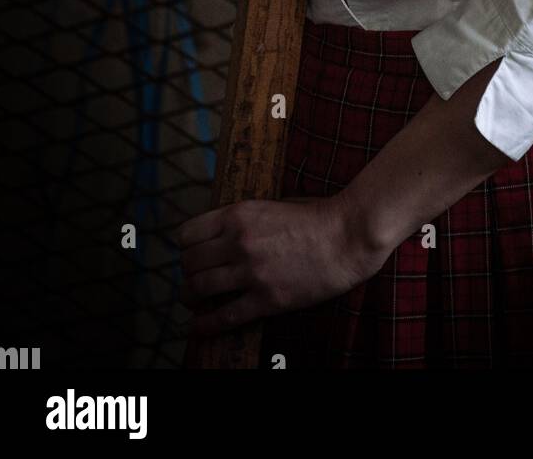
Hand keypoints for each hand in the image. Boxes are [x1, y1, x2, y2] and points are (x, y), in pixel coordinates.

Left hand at [176, 194, 376, 336]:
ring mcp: (251, 271)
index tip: (190, 254)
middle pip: (189, 262)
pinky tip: (197, 327)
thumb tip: (222, 234)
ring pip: (199, 288)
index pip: (188, 234)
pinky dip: (204, 325)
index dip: (185, 247)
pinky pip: (223, 316)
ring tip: (192, 301)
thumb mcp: (271, 205)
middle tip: (193, 279)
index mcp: (238, 214)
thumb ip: (243, 219)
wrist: (347, 236)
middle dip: (187, 272)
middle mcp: (238, 241)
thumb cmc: (315, 217)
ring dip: (190, 297)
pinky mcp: (266, 299)